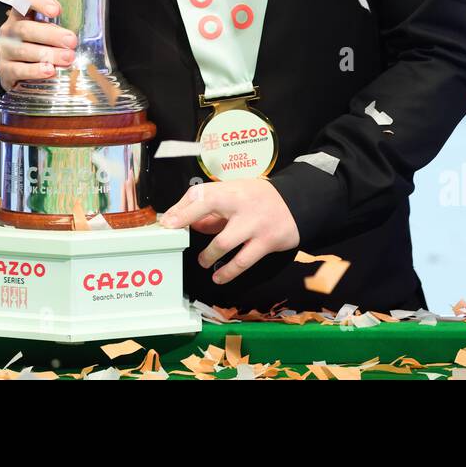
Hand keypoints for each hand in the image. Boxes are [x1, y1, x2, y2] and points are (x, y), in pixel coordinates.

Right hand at [0, 0, 77, 91]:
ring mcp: (4, 50)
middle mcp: (9, 30)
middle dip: (50, 34)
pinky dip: (34, 71)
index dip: (38, 1)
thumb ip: (58, 24)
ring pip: (22, 49)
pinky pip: (17, 70)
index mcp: (20, 15)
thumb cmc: (38, 46)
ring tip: (67, 58)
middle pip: (25, 28)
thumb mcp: (48, 30)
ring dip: (47, 54)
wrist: (18, 72)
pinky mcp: (4, 70)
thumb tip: (80, 26)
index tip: (57, 11)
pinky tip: (49, 70)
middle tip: (71, 41)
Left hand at [159, 178, 300, 284]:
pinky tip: (219, 277)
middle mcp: (242, 203)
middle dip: (186, 221)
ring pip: (223, 243)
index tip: (167, 222)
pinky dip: (227, 272)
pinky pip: (242, 261)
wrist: (298, 203)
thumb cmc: (260, 199)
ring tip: (203, 261)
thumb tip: (189, 224)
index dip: (181, 208)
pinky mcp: (267, 242)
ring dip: (208, 255)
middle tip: (175, 238)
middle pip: (208, 206)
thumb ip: (213, 210)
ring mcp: (255, 224)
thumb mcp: (237, 195)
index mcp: (232, 189)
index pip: (201, 193)